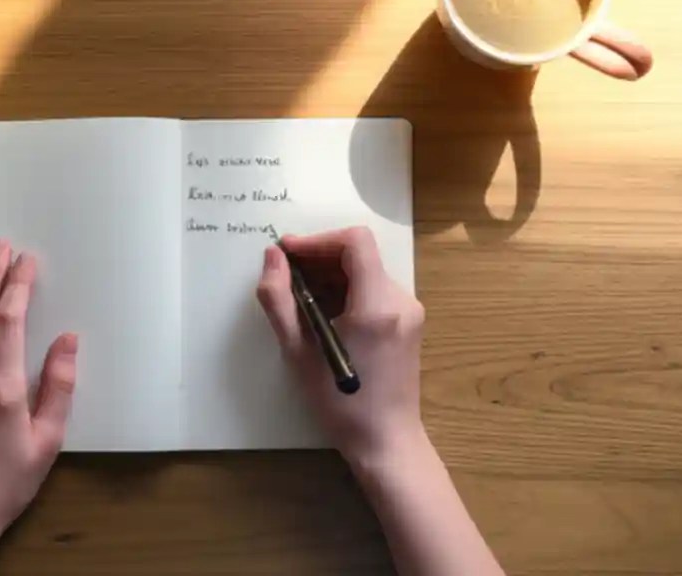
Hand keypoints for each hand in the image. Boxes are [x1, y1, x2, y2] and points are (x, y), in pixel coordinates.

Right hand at [255, 226, 425, 471]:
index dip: (317, 240)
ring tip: (299, 300)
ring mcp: (409, 312)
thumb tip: (272, 257)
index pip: (354, 241)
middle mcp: (400, 299)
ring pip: (365, 272)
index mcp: (377, 304)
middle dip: (319, 258)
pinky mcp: (409, 324)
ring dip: (330, 276)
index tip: (287, 254)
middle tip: (284, 277)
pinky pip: (373, 291)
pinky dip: (345, 292)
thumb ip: (279, 299)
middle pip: (359, 255)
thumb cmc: (340, 403)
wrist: (386, 442)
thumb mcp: (298, 352)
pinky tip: (323, 316)